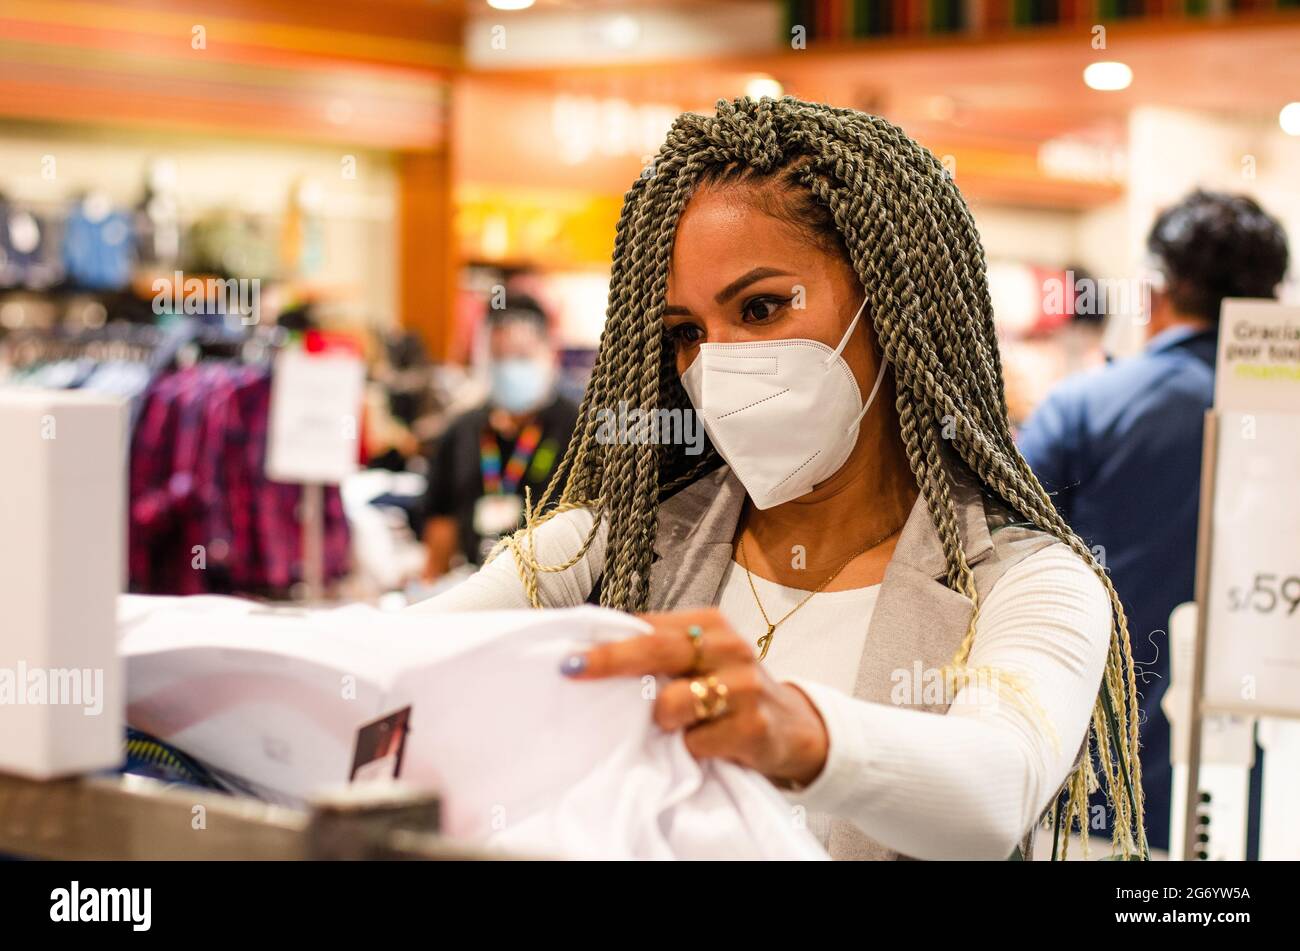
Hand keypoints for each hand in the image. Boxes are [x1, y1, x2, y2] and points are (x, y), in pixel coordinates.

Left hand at [560, 607, 829, 787]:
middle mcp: (728, 647)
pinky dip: (688, 748)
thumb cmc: (730, 692)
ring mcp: (744, 686)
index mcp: (710, 625)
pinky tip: (701, 745)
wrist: (793, 728)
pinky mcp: (752, 727)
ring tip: (673, 728)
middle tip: (572, 671)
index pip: (648, 626)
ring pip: (671, 702)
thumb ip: (659, 652)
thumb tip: (591, 650)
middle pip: (656, 650)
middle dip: (609, 661)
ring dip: (660, 721)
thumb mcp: (701, 661)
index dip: (606, 640)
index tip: (568, 656)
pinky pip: (695, 741)